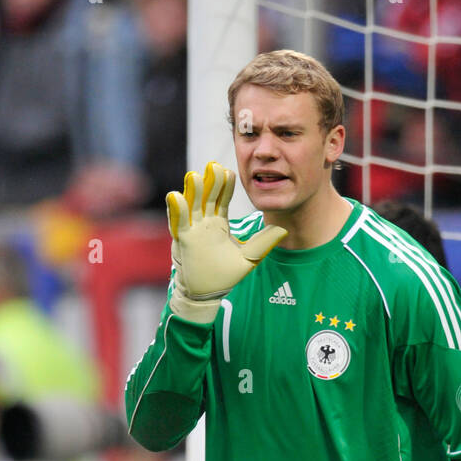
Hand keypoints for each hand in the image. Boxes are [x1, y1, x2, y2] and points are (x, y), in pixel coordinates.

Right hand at [166, 162, 285, 321]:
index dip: (224, 185)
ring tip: (196, 176)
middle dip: (210, 182)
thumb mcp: (250, 257)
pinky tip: (177, 196)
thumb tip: (284, 229)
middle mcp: (204, 223)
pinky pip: (178, 223)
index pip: (221, 199)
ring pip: (192, 205)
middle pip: (207, 197)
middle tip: (214, 165)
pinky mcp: (183, 240)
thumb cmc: (225, 276)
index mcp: (219, 223)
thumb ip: (264, 242)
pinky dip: (177, 210)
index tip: (229, 172)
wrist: (208, 295)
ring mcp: (192, 230)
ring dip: (193, 191)